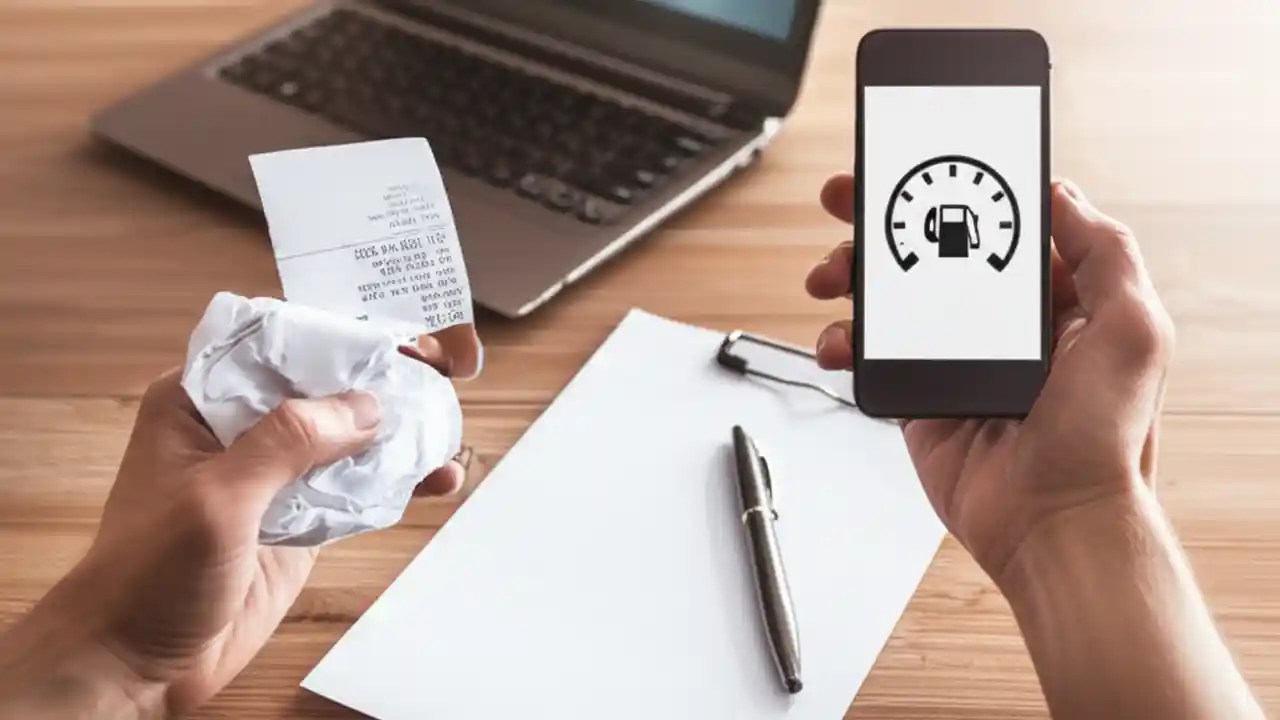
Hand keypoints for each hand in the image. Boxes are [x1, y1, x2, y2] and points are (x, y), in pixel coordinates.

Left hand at [0, 346, 464, 716]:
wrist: (135, 663)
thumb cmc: (144, 575)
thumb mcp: (216, 497)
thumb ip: (288, 442)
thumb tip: (364, 406)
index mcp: (201, 400)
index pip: (281, 345)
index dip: (342, 336)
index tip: (398, 337)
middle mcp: (240, 428)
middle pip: (326, 387)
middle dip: (384, 378)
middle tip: (439, 372)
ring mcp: (274, 475)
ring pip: (350, 437)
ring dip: (400, 432)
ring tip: (448, 424)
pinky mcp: (300, 519)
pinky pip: (358, 488)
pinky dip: (398, 481)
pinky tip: (436, 478)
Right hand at [806, 173, 1174, 582]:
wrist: (1052, 523)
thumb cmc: (1105, 441)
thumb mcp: (1134, 331)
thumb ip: (1107, 253)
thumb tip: (1060, 193)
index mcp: (1056, 300)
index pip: (1000, 225)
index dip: (959, 189)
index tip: (921, 165)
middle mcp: (1002, 324)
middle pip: (932, 251)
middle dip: (883, 220)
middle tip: (845, 198)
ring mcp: (955, 359)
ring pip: (891, 298)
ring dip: (852, 275)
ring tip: (830, 275)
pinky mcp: (919, 396)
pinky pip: (870, 355)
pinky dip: (843, 342)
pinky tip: (838, 343)